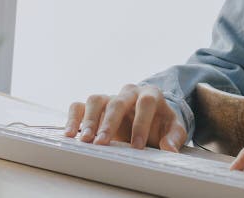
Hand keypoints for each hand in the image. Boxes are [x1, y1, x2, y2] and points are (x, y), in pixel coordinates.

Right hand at [64, 84, 186, 151]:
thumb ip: (174, 137)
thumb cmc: (161, 123)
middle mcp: (128, 93)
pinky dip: (73, 118)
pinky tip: (70, 134)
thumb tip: (170, 149)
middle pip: (117, 102)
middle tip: (103, 142)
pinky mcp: (96, 107)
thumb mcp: (174, 129)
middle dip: (110, 122)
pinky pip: (80, 106)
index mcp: (150, 94)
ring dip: (89, 120)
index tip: (138, 146)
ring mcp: (110, 98)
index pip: (145, 103)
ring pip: (96, 100)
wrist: (152, 117)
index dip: (141, 123)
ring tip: (86, 139)